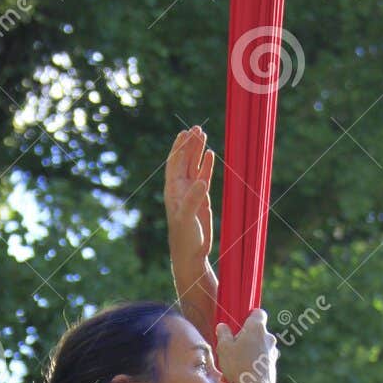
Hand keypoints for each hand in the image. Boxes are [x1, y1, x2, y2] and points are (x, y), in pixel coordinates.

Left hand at [165, 125, 214, 269]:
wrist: (191, 255)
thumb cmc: (184, 239)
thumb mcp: (186, 219)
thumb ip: (192, 200)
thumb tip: (201, 181)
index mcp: (172, 191)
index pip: (174, 163)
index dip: (179, 148)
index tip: (184, 133)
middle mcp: (180, 189)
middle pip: (184, 160)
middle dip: (189, 144)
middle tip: (197, 128)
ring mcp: (191, 193)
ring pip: (194, 166)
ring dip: (197, 151)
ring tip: (203, 134)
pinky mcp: (201, 200)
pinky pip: (203, 177)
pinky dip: (206, 165)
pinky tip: (210, 154)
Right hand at [215, 308, 278, 382]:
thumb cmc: (239, 367)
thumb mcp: (224, 348)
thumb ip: (223, 334)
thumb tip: (222, 326)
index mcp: (257, 327)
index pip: (258, 312)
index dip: (249, 317)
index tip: (240, 325)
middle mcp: (268, 337)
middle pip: (257, 331)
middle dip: (246, 338)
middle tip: (233, 349)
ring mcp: (273, 351)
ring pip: (259, 346)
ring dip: (250, 352)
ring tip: (236, 365)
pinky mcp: (273, 364)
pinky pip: (262, 359)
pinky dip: (254, 363)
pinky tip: (244, 374)